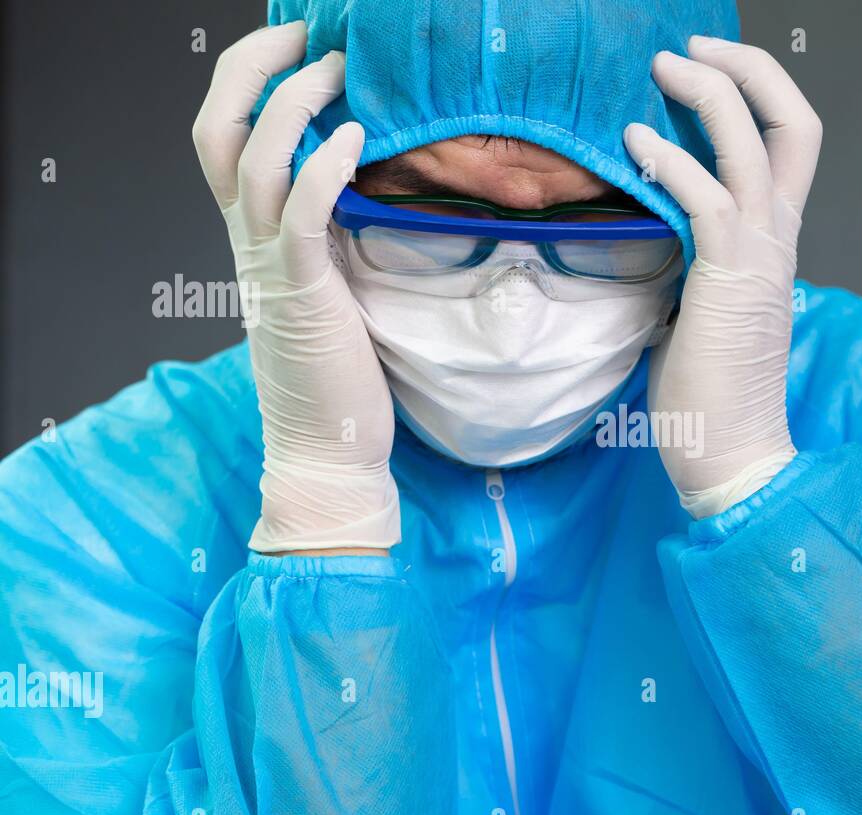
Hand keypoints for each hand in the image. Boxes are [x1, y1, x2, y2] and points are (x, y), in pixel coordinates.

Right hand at [192, 23, 398, 552]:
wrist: (325, 445)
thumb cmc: (335, 369)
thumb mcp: (327, 282)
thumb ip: (327, 229)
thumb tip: (362, 177)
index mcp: (250, 235)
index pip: (224, 136)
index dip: (247, 78)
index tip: (296, 44)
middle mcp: (246, 240)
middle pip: (218, 129)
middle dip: (252, 67)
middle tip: (308, 35)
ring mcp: (268, 265)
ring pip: (252, 160)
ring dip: (292, 103)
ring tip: (339, 72)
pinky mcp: (302, 292)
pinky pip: (301, 213)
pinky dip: (324, 168)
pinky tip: (360, 140)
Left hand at [624, 36, 820, 518]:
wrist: (732, 454)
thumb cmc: (709, 396)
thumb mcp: (698, 309)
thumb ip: (690, 263)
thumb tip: (650, 236)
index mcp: (775, 243)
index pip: (788, 146)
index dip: (756, 95)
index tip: (704, 72)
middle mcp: (780, 238)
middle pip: (796, 123)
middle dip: (748, 69)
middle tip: (691, 47)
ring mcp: (761, 255)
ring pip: (755, 143)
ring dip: (709, 91)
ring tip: (662, 66)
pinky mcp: (729, 278)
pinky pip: (707, 196)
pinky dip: (671, 158)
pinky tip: (632, 142)